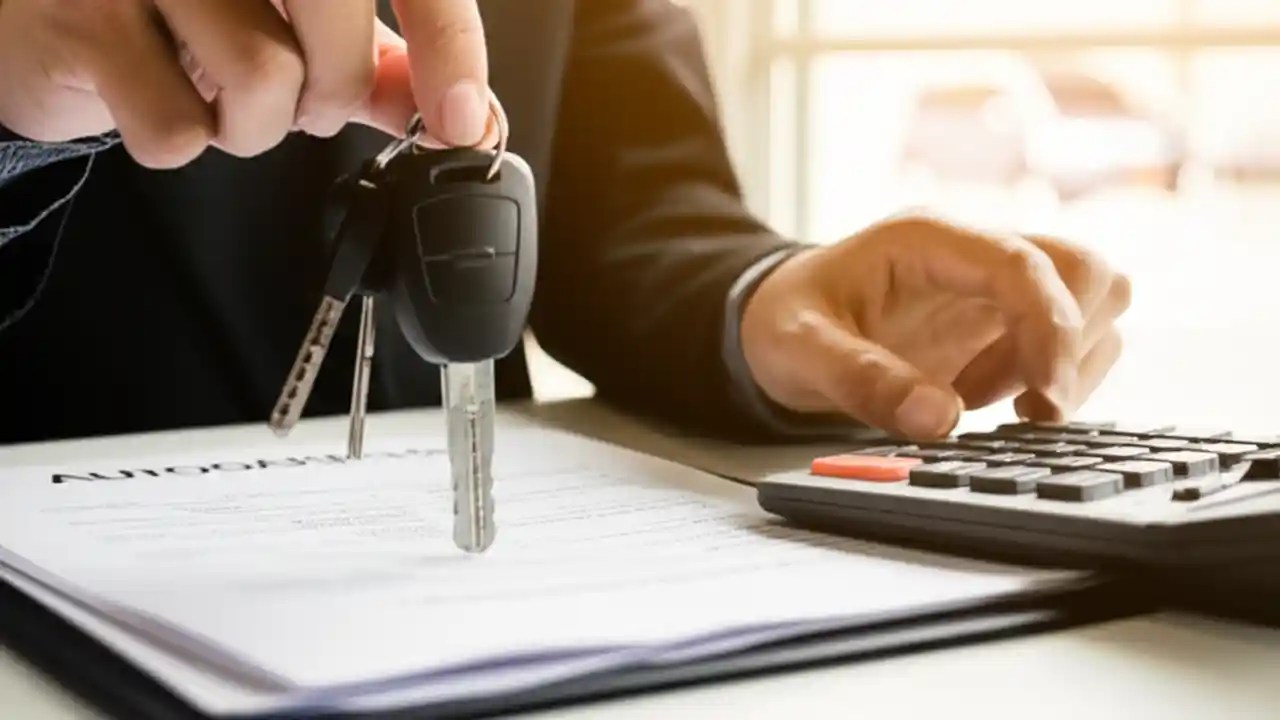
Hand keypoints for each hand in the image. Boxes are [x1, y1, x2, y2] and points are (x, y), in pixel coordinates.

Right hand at [0, 0, 497, 167]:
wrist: (38, 6)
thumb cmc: (172, 7)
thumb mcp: (285, 15)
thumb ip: (373, 55)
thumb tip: (465, 114)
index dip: (449, 45)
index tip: (463, 120)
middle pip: (335, 26)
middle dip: (332, 92)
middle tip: (301, 100)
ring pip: (262, 80)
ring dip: (252, 125)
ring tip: (215, 95)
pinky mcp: (77, 16)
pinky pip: (178, 130)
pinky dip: (179, 140)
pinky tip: (152, 93)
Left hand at [740, 215, 1130, 439]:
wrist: (776, 322)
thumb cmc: (786, 322)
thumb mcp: (797, 350)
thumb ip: (860, 380)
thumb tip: (940, 420)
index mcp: (928, 239)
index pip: (1024, 264)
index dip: (1051, 329)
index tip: (1046, 400)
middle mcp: (975, 254)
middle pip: (1086, 271)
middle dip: (1072, 345)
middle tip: (1019, 407)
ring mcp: (995, 288)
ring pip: (1096, 306)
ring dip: (1061, 365)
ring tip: (975, 398)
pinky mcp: (1003, 323)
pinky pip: (1072, 342)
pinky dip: (1048, 379)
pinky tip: (978, 399)